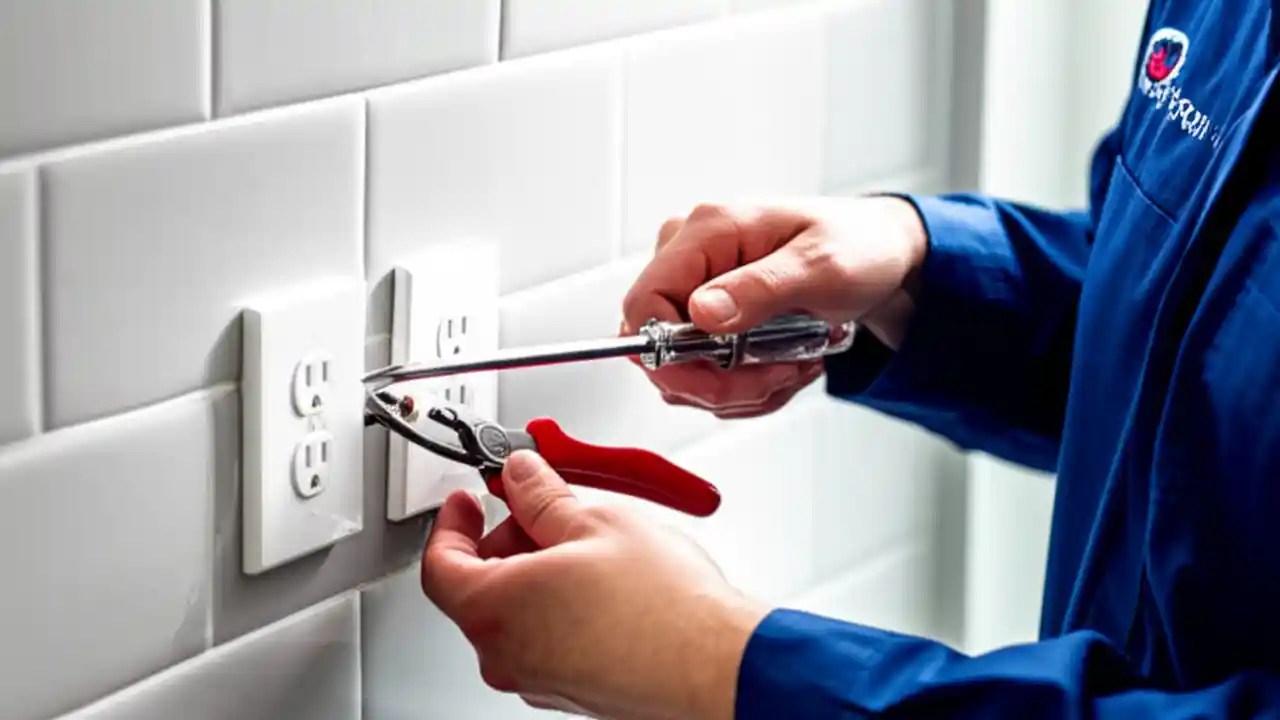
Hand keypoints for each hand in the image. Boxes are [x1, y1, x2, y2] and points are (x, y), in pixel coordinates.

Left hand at [420, 451, 768, 719]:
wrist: (718, 666)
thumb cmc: (663, 608)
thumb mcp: (594, 521)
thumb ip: (541, 496)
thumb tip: (520, 477)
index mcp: (494, 609)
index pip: (440, 564)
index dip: (451, 524)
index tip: (467, 500)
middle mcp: (507, 654)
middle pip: (479, 588)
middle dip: (505, 540)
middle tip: (539, 506)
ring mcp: (540, 679)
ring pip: (518, 613)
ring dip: (538, 570)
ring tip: (586, 540)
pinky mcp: (574, 691)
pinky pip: (548, 638)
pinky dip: (560, 603)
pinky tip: (603, 579)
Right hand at [622, 198, 926, 417]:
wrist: (880, 256)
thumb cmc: (858, 246)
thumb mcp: (822, 266)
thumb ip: (760, 289)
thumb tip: (700, 313)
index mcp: (709, 231)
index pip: (645, 303)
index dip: (668, 355)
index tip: (720, 376)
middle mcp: (691, 257)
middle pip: (657, 348)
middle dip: (716, 382)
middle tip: (777, 377)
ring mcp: (696, 289)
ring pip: (681, 370)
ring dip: (738, 387)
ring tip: (791, 366)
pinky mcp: (707, 317)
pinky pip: (703, 373)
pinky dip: (744, 386)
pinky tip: (781, 366)